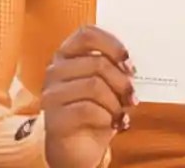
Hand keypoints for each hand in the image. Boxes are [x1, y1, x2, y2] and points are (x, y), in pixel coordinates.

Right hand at [42, 25, 137, 167]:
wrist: (74, 150)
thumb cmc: (92, 114)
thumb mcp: (106, 88)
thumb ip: (114, 72)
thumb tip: (129, 68)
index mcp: (67, 56)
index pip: (87, 34)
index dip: (111, 44)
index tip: (128, 61)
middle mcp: (55, 70)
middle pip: (97, 62)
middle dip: (122, 82)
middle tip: (132, 97)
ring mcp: (52, 93)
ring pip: (94, 86)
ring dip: (116, 103)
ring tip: (121, 114)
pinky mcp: (54, 117)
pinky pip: (88, 110)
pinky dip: (108, 118)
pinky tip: (113, 124)